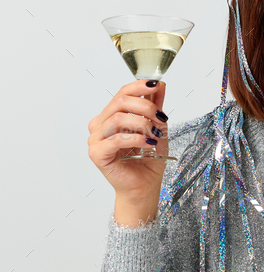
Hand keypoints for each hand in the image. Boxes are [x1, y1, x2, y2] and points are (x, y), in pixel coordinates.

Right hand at [88, 80, 168, 224]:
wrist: (144, 186)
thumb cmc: (147, 160)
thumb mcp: (156, 128)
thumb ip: (154, 107)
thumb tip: (159, 85)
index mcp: (110, 116)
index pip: (121, 93)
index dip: (139, 86)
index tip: (156, 86)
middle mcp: (99, 125)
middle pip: (120, 102)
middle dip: (145, 107)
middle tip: (160, 117)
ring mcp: (95, 139)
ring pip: (118, 118)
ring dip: (142, 124)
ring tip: (155, 134)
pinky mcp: (97, 154)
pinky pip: (116, 139)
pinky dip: (136, 138)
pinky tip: (149, 143)